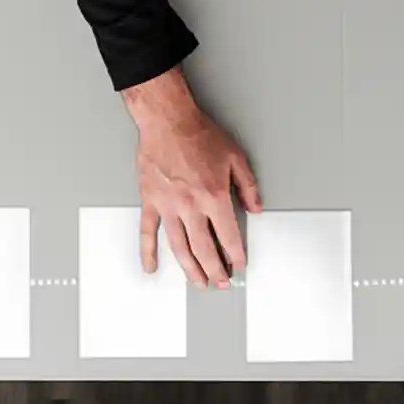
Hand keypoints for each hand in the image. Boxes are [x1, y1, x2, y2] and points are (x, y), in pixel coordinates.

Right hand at [123, 68, 262, 288]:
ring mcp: (168, 206)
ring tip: (199, 282)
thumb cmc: (198, 135)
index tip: (239, 265)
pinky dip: (148, 252)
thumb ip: (247, 186)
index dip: (236, 255)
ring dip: (190, 269)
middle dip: (215, 270)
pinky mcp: (151, 202)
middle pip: (204, 249)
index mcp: (213, 196)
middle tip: (221, 282)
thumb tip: (256, 208)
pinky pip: (148, 232)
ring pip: (180, 247)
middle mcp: (191, 206)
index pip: (228, 236)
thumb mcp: (234, 157)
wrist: (167, 120)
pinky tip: (152, 267)